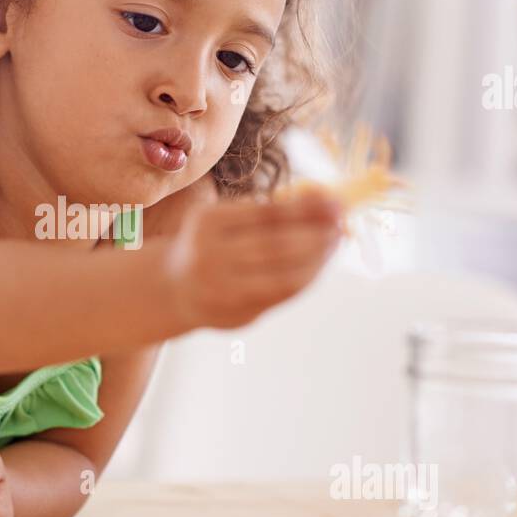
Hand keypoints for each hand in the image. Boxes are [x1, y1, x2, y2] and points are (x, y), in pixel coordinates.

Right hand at [163, 186, 343, 330]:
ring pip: (284, 275)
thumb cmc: (212, 243)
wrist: (176, 287)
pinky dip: (306, 278)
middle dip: (317, 234)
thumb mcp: (228, 218)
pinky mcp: (235, 314)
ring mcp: (221, 290)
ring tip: (335, 243)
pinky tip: (319, 265)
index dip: (306, 209)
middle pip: (277, 245)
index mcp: (207, 222)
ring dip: (318, 259)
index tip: (335, 202)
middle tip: (340, 223)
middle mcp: (209, 256)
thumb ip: (270, 213)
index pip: (266, 214)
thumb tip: (326, 201)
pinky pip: (282, 296)